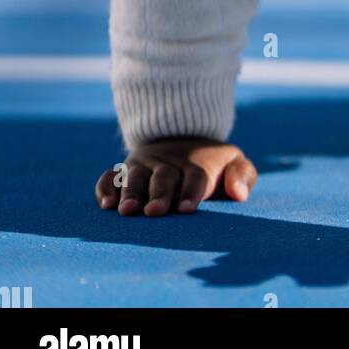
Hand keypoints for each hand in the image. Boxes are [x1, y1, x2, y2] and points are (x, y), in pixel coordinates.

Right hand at [95, 136, 257, 215]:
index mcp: (195, 163)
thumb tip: (238, 193)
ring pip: (134, 176)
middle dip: (159, 194)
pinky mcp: (123, 171)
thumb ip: (243, 175)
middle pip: (163, 177)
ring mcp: (143, 165)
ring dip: (130, 192)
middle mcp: (167, 163)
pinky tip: (105, 204)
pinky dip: (106, 188)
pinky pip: (110, 177)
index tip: (186, 209)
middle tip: (155, 212)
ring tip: (127, 211)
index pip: (195, 176)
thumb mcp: (234, 162)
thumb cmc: (213, 164)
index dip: (191, 192)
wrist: (183, 137)